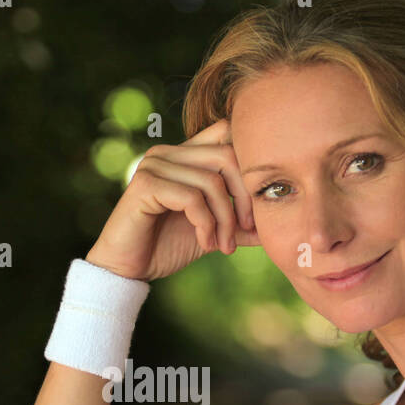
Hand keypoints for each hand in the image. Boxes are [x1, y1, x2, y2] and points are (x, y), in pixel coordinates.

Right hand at [83, 118, 261, 281]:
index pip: (227, 133)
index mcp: (185, 155)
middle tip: (247, 230)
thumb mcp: (214, 231)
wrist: (128, 270)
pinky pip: (191, 198)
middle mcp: (168, 153)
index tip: (255, 208)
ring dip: (225, 219)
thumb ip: (240, 222)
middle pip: (227, 155)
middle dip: (245, 197)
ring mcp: (154, 165)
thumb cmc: (166, 247)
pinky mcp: (145, 184)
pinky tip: (206, 244)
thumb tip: (276, 221)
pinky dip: (206, 224)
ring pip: (211, 181)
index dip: (249, 165)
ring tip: (224, 246)